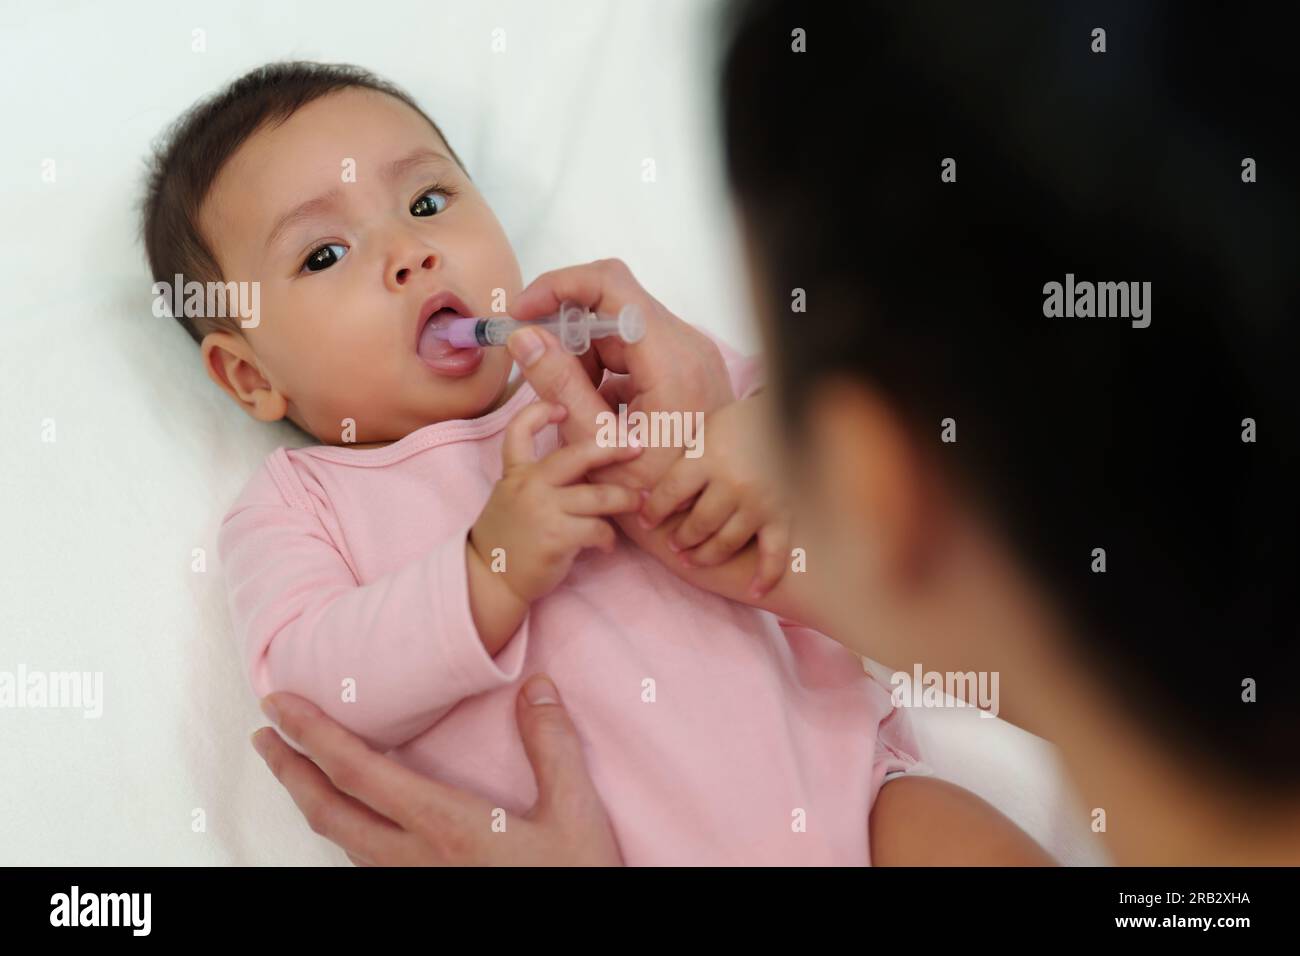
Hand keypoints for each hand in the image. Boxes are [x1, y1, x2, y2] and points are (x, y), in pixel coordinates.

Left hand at [251, 676, 623, 865]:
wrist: (580, 939)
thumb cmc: (575, 880)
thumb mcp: (575, 813)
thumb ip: (551, 746)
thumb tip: (536, 687)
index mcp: (445, 827)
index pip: (359, 773)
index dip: (312, 735)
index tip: (278, 704)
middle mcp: (415, 859)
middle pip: (329, 810)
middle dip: (288, 768)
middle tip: (264, 732)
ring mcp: (415, 885)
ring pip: (342, 841)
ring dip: (311, 799)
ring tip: (298, 768)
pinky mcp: (425, 897)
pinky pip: (365, 863)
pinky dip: (344, 829)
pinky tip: (354, 821)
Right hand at [470, 401, 642, 605]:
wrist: (490, 579)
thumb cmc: (509, 539)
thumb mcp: (513, 498)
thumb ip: (539, 478)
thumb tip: (582, 466)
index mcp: (517, 473)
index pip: (519, 430)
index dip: (539, 412)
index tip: (563, 409)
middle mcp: (529, 485)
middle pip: (579, 455)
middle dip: (614, 448)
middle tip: (638, 447)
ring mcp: (543, 510)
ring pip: (600, 496)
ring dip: (626, 499)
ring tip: (639, 503)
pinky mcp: (556, 537)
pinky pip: (598, 529)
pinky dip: (608, 538)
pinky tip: (606, 546)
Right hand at [506, 258, 735, 490]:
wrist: (707, 517)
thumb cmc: (657, 493)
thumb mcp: (597, 441)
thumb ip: (559, 385)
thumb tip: (523, 338)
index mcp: (669, 359)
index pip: (610, 285)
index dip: (559, 287)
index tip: (523, 312)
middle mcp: (686, 346)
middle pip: (614, 302)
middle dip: (567, 327)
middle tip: (536, 360)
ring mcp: (690, 355)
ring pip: (622, 327)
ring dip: (585, 352)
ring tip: (571, 399)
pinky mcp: (687, 368)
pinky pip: (638, 348)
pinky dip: (606, 367)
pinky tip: (595, 406)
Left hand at [638, 394, 791, 597]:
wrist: (790, 419)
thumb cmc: (738, 425)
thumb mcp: (704, 432)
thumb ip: (681, 461)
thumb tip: (651, 494)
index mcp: (707, 457)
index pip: (669, 493)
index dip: (653, 511)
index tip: (645, 520)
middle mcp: (732, 482)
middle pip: (697, 524)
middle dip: (680, 538)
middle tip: (673, 544)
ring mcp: (760, 502)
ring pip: (725, 543)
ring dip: (705, 556)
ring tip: (692, 558)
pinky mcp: (784, 515)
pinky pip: (775, 553)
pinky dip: (767, 576)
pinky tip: (755, 591)